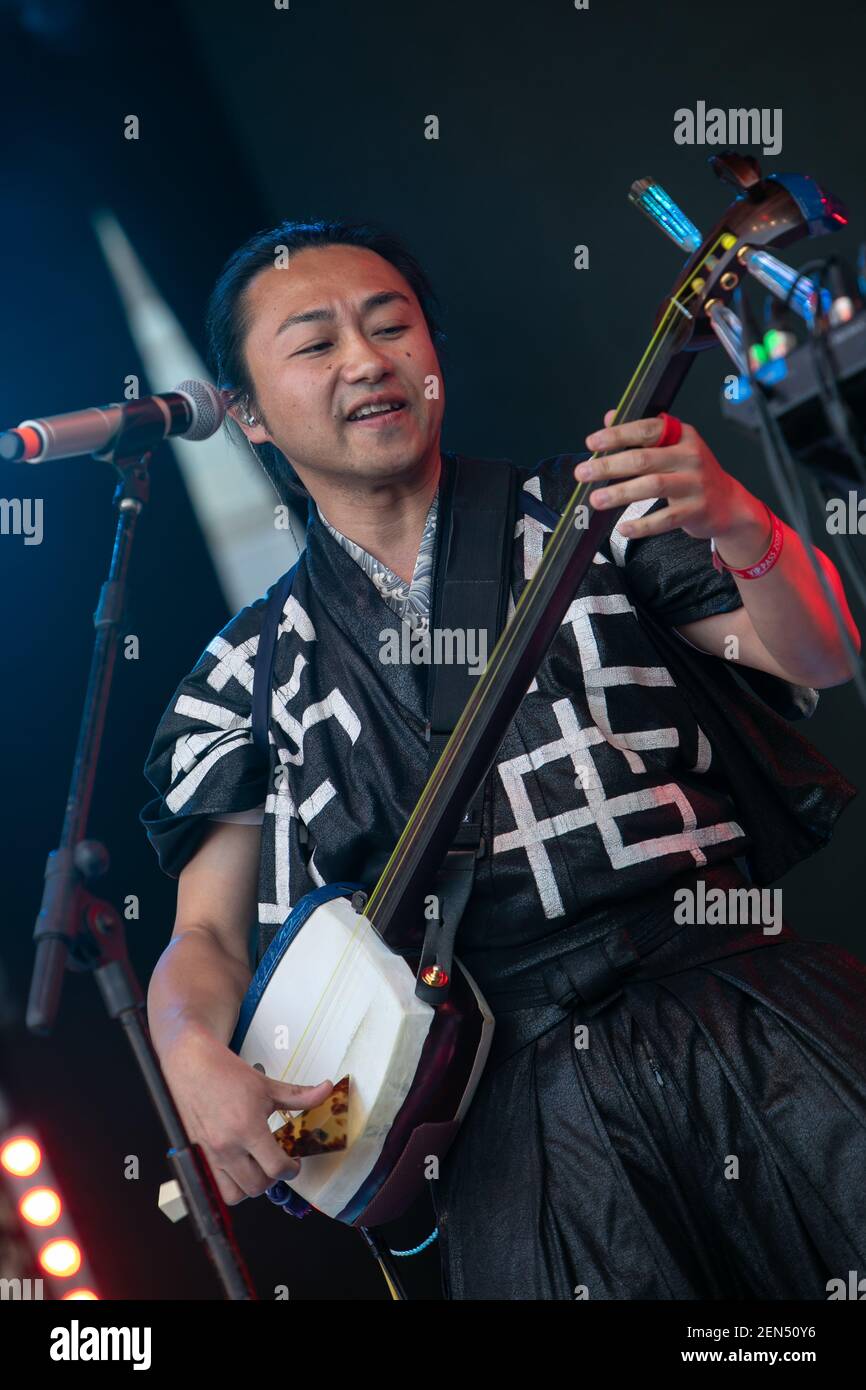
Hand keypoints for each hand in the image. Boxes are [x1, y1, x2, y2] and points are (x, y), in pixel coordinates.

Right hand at [160, 1025, 334, 1205]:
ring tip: (254, 1167)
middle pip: (257, 1186)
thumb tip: (327, 1090)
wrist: (192, 1065)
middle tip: (276, 1163)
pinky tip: (235, 1166)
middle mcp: (227, 1147)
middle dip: (272, 1178)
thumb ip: (299, 1095)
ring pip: (234, 1195)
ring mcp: (209, 1154)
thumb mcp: (267, 1085)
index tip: (294, 1162)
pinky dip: (227, 1184)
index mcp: (248, 1128)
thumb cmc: (226, 1073)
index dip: (292, 1169)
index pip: (276, 1167)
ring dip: (248, 1186)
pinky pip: (213, 1186)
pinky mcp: (195, 1156)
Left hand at [576, 409, 767, 545]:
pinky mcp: (696, 510)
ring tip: (595, 499)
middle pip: (644, 458)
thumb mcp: (673, 447)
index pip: (647, 429)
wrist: (729, 503)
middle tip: (583, 473)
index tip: (592, 443)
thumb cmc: (692, 473)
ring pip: (653, 486)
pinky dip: (642, 525)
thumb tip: (609, 416)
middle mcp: (691, 456)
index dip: (617, 435)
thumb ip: (642, 434)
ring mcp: (695, 483)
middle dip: (609, 466)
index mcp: (682, 435)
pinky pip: (665, 519)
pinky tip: (622, 527)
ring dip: (620, 493)